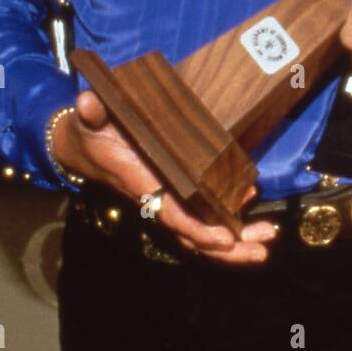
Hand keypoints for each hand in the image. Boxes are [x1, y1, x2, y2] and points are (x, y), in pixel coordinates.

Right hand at [52, 90, 279, 263]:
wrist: (83, 147)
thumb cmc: (90, 131)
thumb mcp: (88, 118)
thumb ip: (91, 111)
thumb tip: (88, 102)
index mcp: (140, 182)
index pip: (170, 213)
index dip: (197, 229)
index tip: (224, 238)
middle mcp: (157, 198)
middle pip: (194, 235)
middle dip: (229, 248)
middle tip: (262, 248)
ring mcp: (167, 200)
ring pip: (201, 232)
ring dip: (236, 241)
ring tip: (267, 237)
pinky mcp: (174, 196)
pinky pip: (201, 219)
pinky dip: (227, 223)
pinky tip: (252, 212)